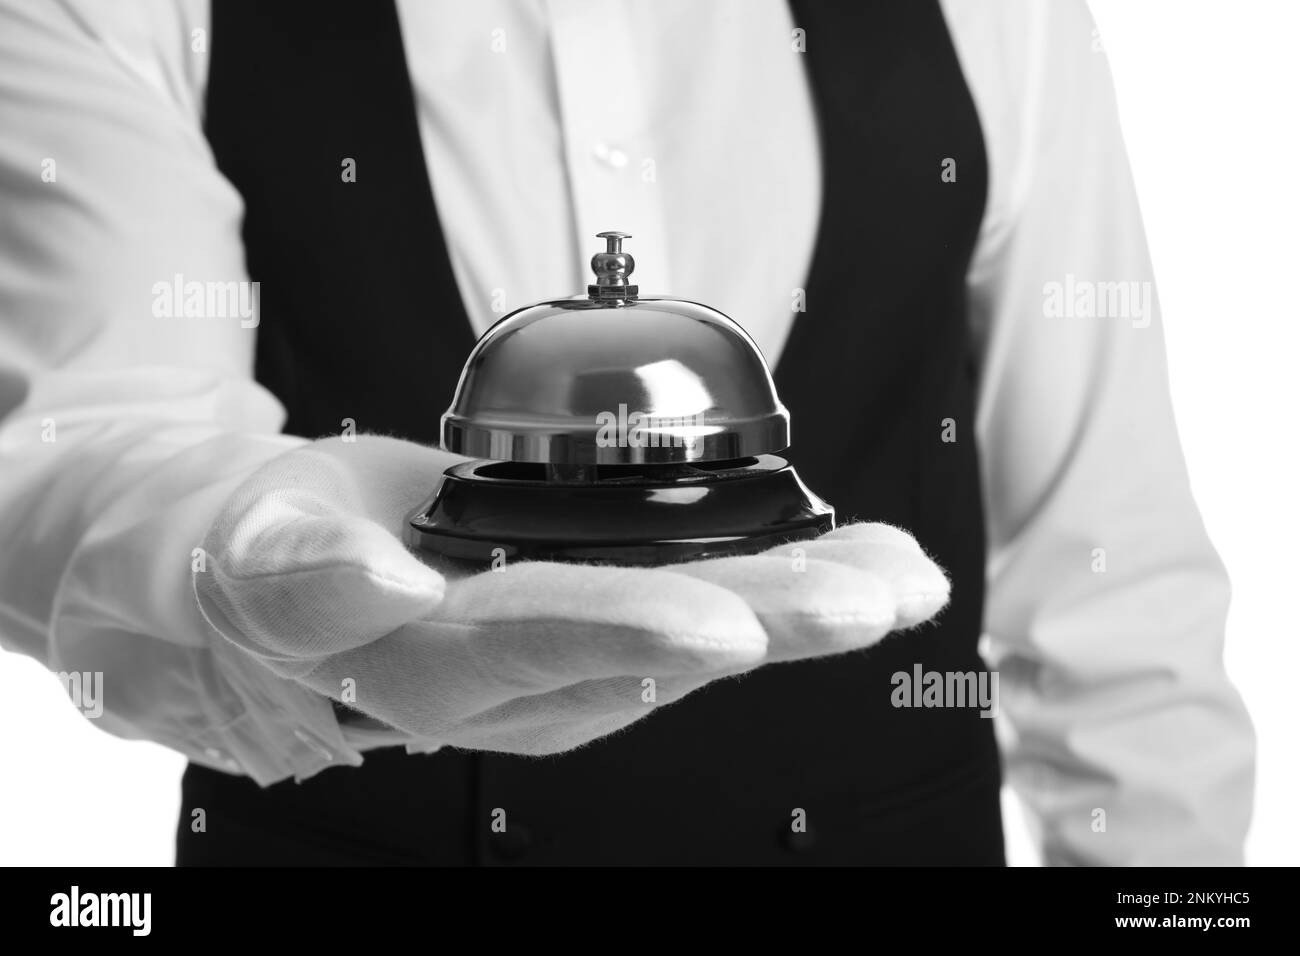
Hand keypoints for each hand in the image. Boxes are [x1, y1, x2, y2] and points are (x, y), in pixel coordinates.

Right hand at [195, 435, 949, 754]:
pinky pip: (697, 619)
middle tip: (879, 593)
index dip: (624, 635)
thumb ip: (305, 568)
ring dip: (805, 607)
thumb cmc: (275, 545)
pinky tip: (863, 567)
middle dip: (768, 621)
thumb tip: (379, 585)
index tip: (725, 626)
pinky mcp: (591, 643)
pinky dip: (786, 588)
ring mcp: (557, 672)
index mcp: (420, 657)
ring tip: (905, 571)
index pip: (529, 646)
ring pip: (693, 643)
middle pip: (648, 653)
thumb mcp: (259, 541)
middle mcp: (507, 684)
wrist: (283, 579)